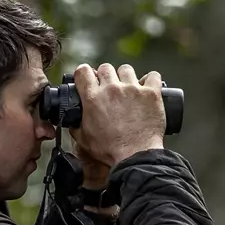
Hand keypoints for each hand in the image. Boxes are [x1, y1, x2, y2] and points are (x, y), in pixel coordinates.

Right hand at [71, 63, 165, 186]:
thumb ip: (76, 125)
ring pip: (126, 69)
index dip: (84, 74)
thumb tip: (72, 121)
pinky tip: (147, 89)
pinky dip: (150, 80)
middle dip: (105, 76)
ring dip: (126, 77)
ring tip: (128, 90)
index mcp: (93, 98)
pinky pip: (152, 76)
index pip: (83, 71)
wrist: (135, 156)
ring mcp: (133, 89)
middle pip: (105, 68)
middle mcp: (112, 89)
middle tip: (109, 89)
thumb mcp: (84, 139)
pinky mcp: (151, 93)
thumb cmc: (111, 150)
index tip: (89, 79)